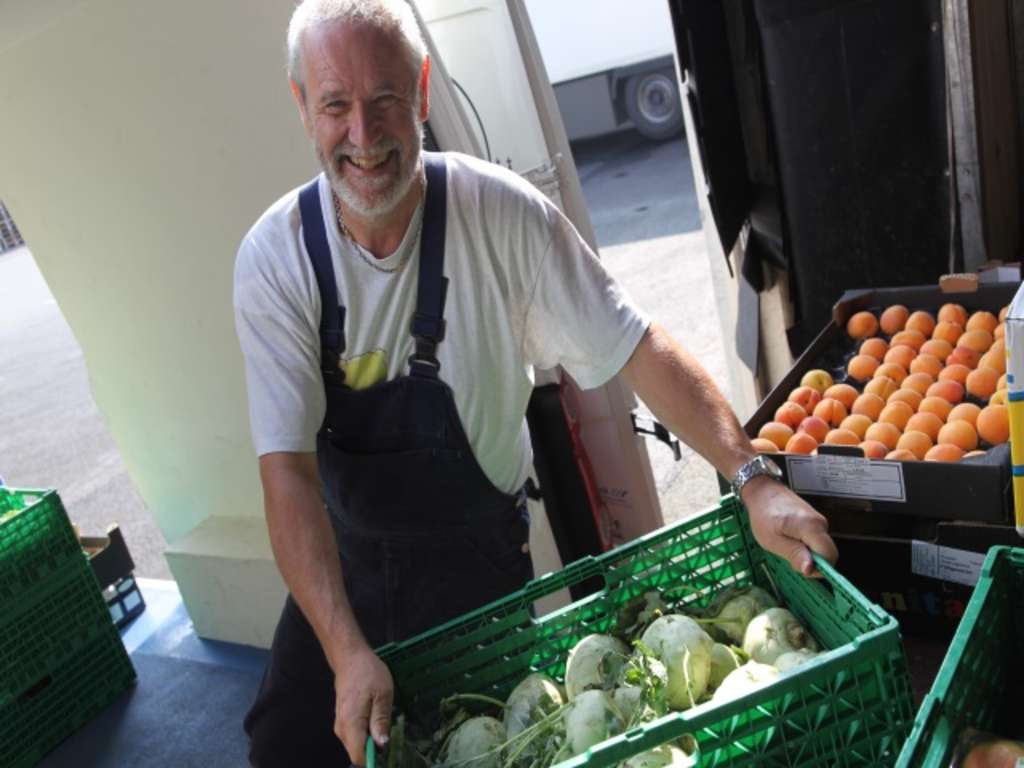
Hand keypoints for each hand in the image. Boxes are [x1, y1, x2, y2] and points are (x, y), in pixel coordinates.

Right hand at [331, 641, 393, 765]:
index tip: (388, 754)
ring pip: (356, 744)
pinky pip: (354, 735)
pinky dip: (366, 733)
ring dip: (371, 741)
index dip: (373, 760)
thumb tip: (382, 745)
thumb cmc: (368, 673)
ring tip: (384, 722)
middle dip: (374, 750)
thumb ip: (381, 721)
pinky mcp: (343, 720)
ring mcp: (340, 724)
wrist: (350, 658)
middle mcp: (342, 728)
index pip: (358, 756)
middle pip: (357, 752)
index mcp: (351, 723)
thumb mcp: (382, 695)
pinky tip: (376, 719)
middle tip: (390, 734)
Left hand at [742, 477, 837, 576]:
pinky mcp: (815, 521)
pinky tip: (791, 541)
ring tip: (787, 546)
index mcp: (812, 527)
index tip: (801, 568)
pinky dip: (807, 546)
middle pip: (828, 553)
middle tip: (791, 557)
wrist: (762, 491)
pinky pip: (817, 541)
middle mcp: (821, 523)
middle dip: (813, 562)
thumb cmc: (763, 515)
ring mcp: (819, 521)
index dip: (819, 568)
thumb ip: (794, 554)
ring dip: (808, 554)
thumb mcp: (773, 540)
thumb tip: (810, 570)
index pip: (830, 555)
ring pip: (822, 548)